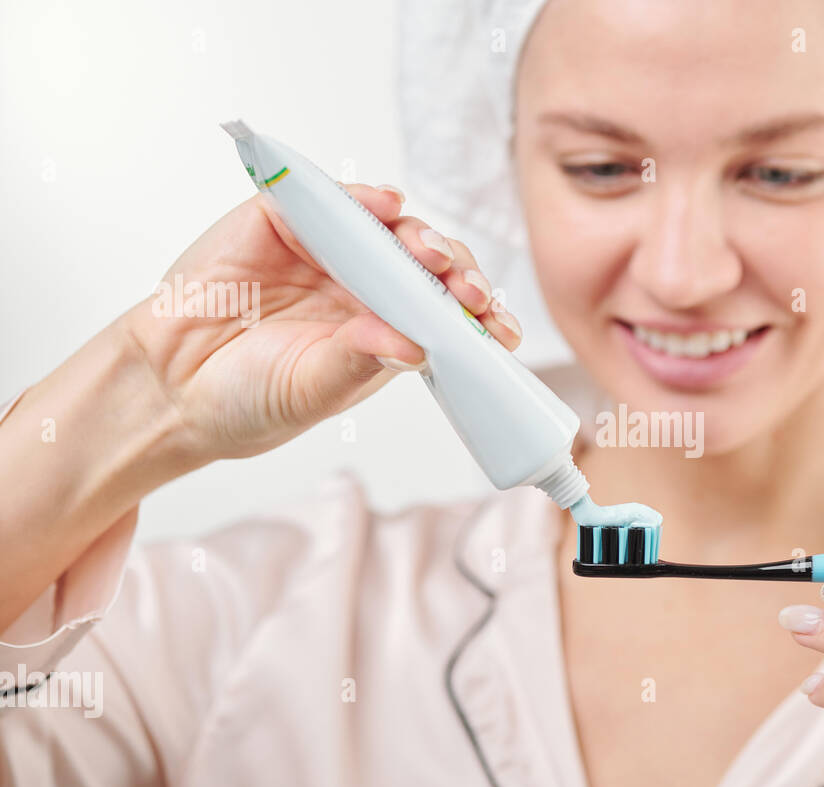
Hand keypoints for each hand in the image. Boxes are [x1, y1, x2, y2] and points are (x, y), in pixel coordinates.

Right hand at [119, 184, 521, 463]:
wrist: (169, 387)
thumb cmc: (247, 399)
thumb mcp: (313, 391)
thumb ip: (360, 362)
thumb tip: (416, 346)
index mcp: (386, 333)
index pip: (448, 316)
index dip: (480, 318)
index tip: (503, 332)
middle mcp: (366, 289)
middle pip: (432, 268)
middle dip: (461, 278)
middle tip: (472, 296)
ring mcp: (329, 253)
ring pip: (392, 231)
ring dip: (423, 239)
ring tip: (436, 258)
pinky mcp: (285, 222)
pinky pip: (332, 200)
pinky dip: (363, 198)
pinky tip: (386, 207)